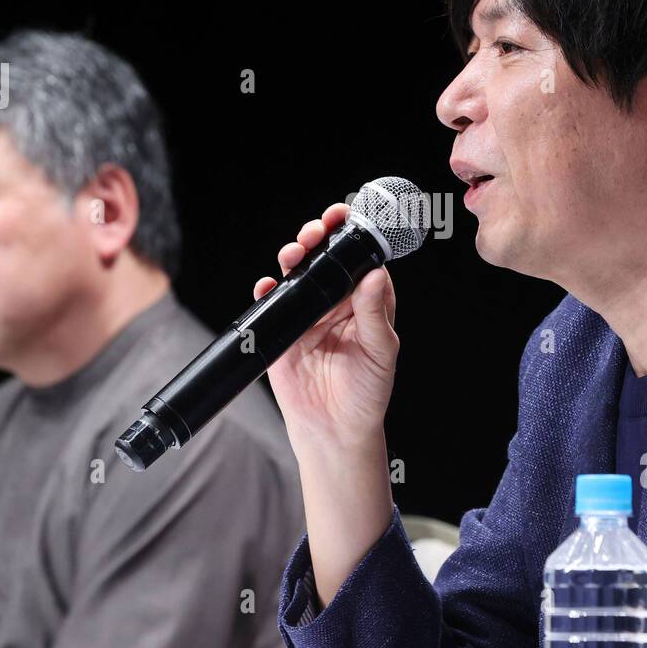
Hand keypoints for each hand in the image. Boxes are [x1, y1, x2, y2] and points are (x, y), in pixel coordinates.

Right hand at [253, 202, 398, 457]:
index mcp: (366, 302)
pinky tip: (268, 285)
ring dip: (293, 256)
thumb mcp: (379, 352)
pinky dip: (267, 290)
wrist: (334, 431)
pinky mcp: (283, 331)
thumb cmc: (367, 394)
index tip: (346, 216)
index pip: (359, 258)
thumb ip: (375, 314)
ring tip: (293, 253)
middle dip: (318, 238)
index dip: (352, 234)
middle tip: (314, 232)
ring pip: (298, 274)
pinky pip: (273, 302)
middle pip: (326, 258)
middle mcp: (337, 303)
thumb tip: (376, 275)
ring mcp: (308, 315)